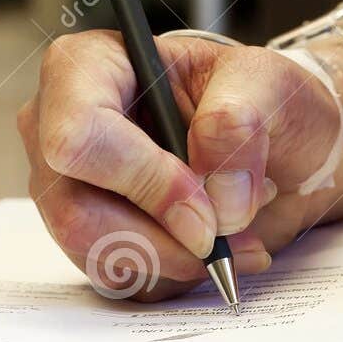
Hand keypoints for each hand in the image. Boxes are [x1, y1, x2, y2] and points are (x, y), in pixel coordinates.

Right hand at [19, 32, 342, 299]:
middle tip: (226, 235)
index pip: (78, 135)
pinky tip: (211, 248)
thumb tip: (215, 194)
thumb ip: (238, 124)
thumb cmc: (262, 101)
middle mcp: (60, 125)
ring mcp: (68, 185)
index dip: (143, 181)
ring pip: (92, 252)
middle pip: (75, 210)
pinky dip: (174, 273)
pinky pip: (115, 276)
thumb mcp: (268, 85)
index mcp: (89, 65)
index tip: (206, 208)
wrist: (283, 148)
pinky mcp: (90, 234)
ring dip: (176, 259)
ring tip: (235, 234)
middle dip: (163, 237)